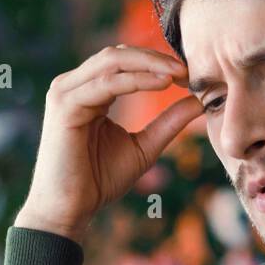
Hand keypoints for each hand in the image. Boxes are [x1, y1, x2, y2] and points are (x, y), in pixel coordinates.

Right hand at [15, 44, 203, 241]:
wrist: (69, 209)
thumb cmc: (99, 182)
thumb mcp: (144, 147)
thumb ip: (168, 123)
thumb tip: (199, 101)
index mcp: (87, 92)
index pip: (123, 63)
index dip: (157, 63)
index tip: (189, 75)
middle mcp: (72, 86)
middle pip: (118, 54)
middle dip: (155, 58)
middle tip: (187, 69)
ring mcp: (65, 93)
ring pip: (112, 61)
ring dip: (149, 64)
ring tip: (179, 74)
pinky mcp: (64, 105)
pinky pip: (106, 83)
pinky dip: (136, 80)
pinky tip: (162, 85)